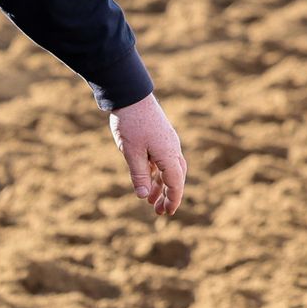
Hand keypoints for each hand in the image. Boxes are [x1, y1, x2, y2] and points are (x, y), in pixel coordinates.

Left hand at [108, 93, 186, 215]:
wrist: (130, 94)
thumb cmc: (130, 123)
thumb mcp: (131, 152)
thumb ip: (139, 175)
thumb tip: (144, 196)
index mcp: (169, 155)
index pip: (176, 183)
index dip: (173, 200)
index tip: (167, 213)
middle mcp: (172, 149)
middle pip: (175, 178)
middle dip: (167, 195)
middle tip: (158, 211)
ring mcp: (166, 142)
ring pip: (168, 169)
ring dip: (160, 185)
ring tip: (149, 200)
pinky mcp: (159, 136)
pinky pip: (161, 160)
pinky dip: (155, 172)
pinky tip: (146, 179)